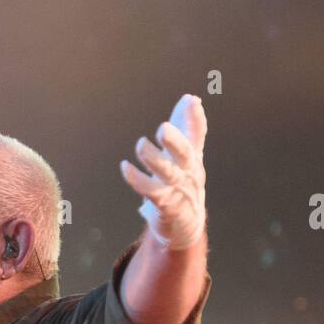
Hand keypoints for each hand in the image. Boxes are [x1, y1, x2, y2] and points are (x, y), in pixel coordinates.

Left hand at [120, 93, 207, 249]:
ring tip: (141, 145)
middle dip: (175, 142)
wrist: (185, 226)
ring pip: (168, 174)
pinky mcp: (167, 207)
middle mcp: (189, 173)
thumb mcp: (186, 156)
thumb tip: (191, 98)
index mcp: (192, 159)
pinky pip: (152, 193)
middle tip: (163, 128)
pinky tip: (125, 167)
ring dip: (154, 160)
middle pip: (186, 155)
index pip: (197, 136)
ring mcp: (180, 191)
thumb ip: (186, 128)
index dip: (196, 119)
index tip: (191, 101)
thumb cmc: (182, 183)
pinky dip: (139, 180)